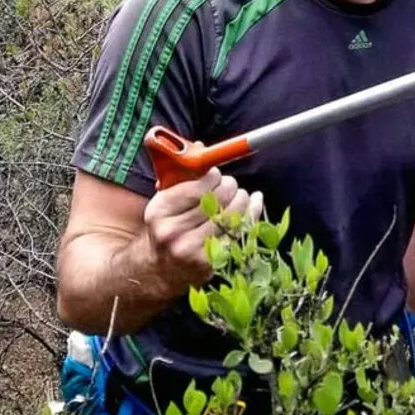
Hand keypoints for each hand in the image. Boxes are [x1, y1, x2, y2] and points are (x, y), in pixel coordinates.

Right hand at [142, 166, 263, 285]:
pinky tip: (255, 204)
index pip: (197, 187)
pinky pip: (242, 232)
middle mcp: (173, 232)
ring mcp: (193, 250)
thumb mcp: (165, 201)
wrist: (159, 269)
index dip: (214, 177)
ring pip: (233, 215)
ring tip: (242, 195)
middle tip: (231, 185)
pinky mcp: (213, 262)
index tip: (217, 175)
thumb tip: (201, 146)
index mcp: (159, 212)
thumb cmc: (167, 227)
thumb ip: (182, 176)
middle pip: (218, 200)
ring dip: (244, 199)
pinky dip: (253, 214)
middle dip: (230, 187)